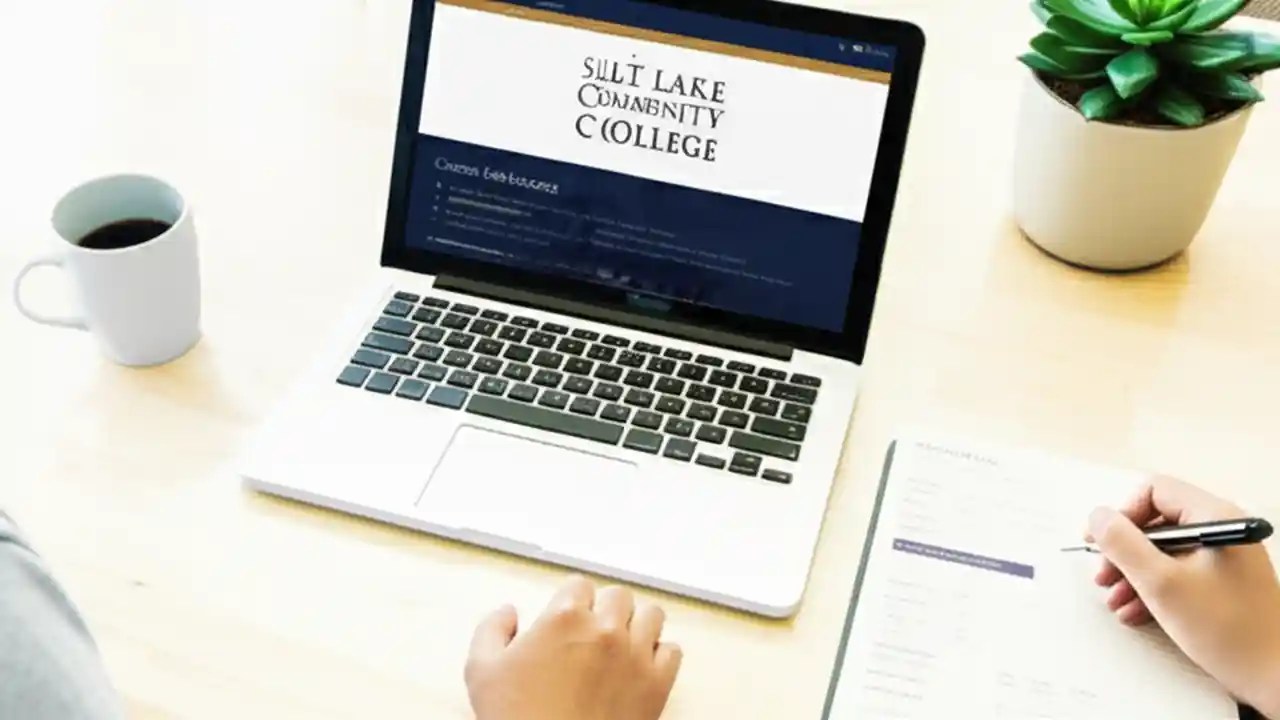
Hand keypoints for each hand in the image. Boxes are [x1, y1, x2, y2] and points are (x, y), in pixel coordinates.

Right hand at [465, 576, 682, 719]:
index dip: (571, 601)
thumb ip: (492, 630)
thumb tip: (508, 612)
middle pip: (618, 596)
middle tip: (593, 632)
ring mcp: (636, 655)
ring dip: (636, 625)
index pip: (579, 585)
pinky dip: (659, 655)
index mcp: (564, 618)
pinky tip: (641, 666)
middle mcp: (605, 629)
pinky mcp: (657, 684)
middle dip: (605, 609)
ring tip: (621, 643)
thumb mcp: (482, 671)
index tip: (569, 617)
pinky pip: (672, 651)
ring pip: (652, 615)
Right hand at [1088, 476, 1279, 716]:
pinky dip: (1153, 588)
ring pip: (1164, 550)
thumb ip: (1123, 544)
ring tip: (1115, 599)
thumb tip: (1098, 516)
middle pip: (1157, 521)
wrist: (1271, 676)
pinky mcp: (1223, 581)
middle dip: (1124, 550)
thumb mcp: (1161, 582)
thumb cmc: (1226, 629)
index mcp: (1215, 517)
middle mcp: (1222, 530)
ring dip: (1133, 573)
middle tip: (1104, 574)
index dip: (1122, 514)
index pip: (1155, 491)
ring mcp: (1224, 556)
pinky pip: (1178, 571)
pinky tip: (1135, 611)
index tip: (1102, 541)